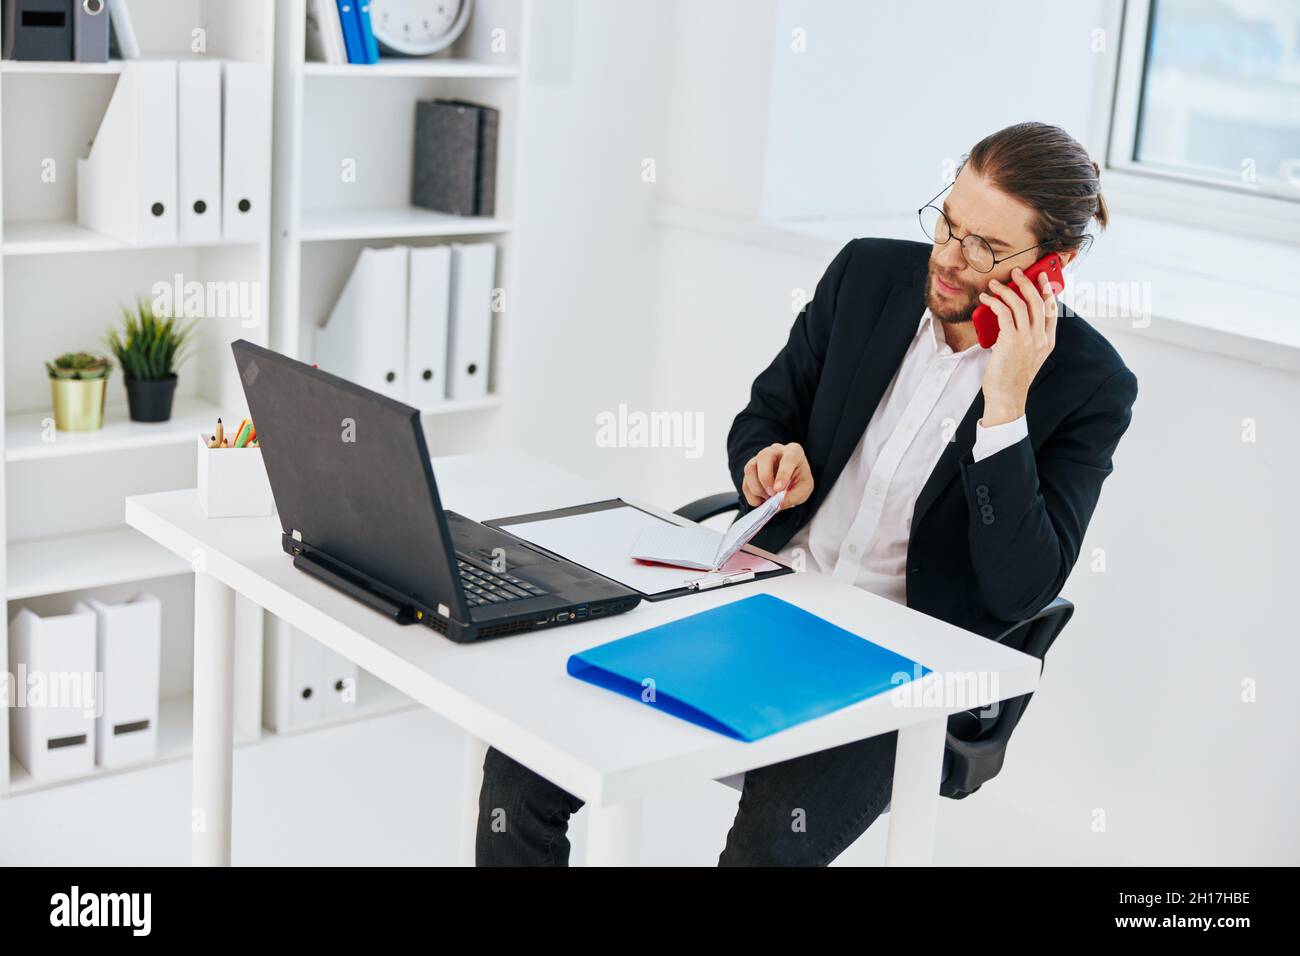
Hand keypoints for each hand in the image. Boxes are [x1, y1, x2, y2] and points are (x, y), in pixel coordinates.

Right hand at [742, 442, 812, 509]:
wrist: (791, 479)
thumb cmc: (799, 480)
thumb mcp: (804, 490)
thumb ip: (793, 497)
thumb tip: (777, 504)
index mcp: (794, 452)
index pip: (788, 458)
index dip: (783, 474)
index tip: (779, 489)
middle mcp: (775, 451)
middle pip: (763, 457)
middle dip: (765, 478)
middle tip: (771, 494)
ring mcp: (760, 458)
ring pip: (750, 468)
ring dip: (756, 487)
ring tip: (767, 498)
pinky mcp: (751, 469)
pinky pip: (745, 481)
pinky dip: (751, 495)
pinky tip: (761, 500)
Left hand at [978, 267, 1057, 424]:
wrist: (1006, 397)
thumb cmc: (1012, 377)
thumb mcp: (1026, 356)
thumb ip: (1025, 337)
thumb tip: (1010, 316)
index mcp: (1047, 342)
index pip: (1051, 310)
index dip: (1047, 291)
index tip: (1041, 277)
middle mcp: (1040, 338)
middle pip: (1037, 301)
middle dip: (1027, 282)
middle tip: (1016, 272)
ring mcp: (1027, 339)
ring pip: (1020, 304)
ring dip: (1006, 290)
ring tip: (994, 284)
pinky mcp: (1011, 341)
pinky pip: (1004, 313)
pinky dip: (995, 302)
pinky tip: (987, 300)